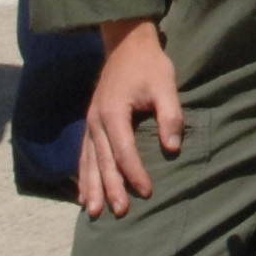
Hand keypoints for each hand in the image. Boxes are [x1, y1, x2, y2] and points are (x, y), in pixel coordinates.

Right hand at [78, 18, 182, 216]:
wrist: (126, 44)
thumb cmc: (149, 65)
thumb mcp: (165, 84)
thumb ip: (170, 115)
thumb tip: (173, 147)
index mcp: (113, 111)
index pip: (124, 150)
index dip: (135, 173)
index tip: (147, 191)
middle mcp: (97, 120)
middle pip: (103, 161)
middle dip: (111, 188)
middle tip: (119, 212)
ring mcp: (91, 122)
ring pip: (89, 161)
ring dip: (91, 187)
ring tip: (92, 211)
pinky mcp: (91, 123)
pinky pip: (85, 154)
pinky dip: (83, 174)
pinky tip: (83, 193)